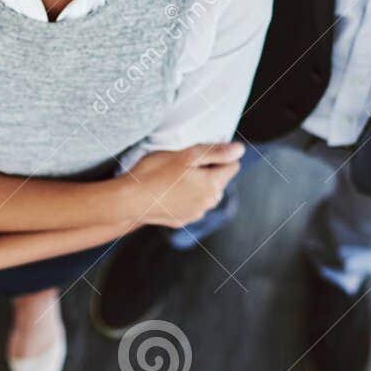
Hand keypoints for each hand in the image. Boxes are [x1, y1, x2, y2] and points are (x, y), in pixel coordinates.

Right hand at [123, 143, 243, 227]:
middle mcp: (209, 202)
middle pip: (219, 181)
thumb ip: (216, 152)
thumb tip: (239, 150)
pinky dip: (185, 197)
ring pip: (205, 194)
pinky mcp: (182, 220)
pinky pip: (192, 205)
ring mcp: (195, 213)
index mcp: (213, 184)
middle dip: (208, 170)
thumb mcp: (187, 155)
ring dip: (197, 184)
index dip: (219, 155)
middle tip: (184, 162)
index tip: (200, 151)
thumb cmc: (155, 172)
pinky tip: (168, 190)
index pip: (233, 166)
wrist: (130, 200)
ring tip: (174, 176)